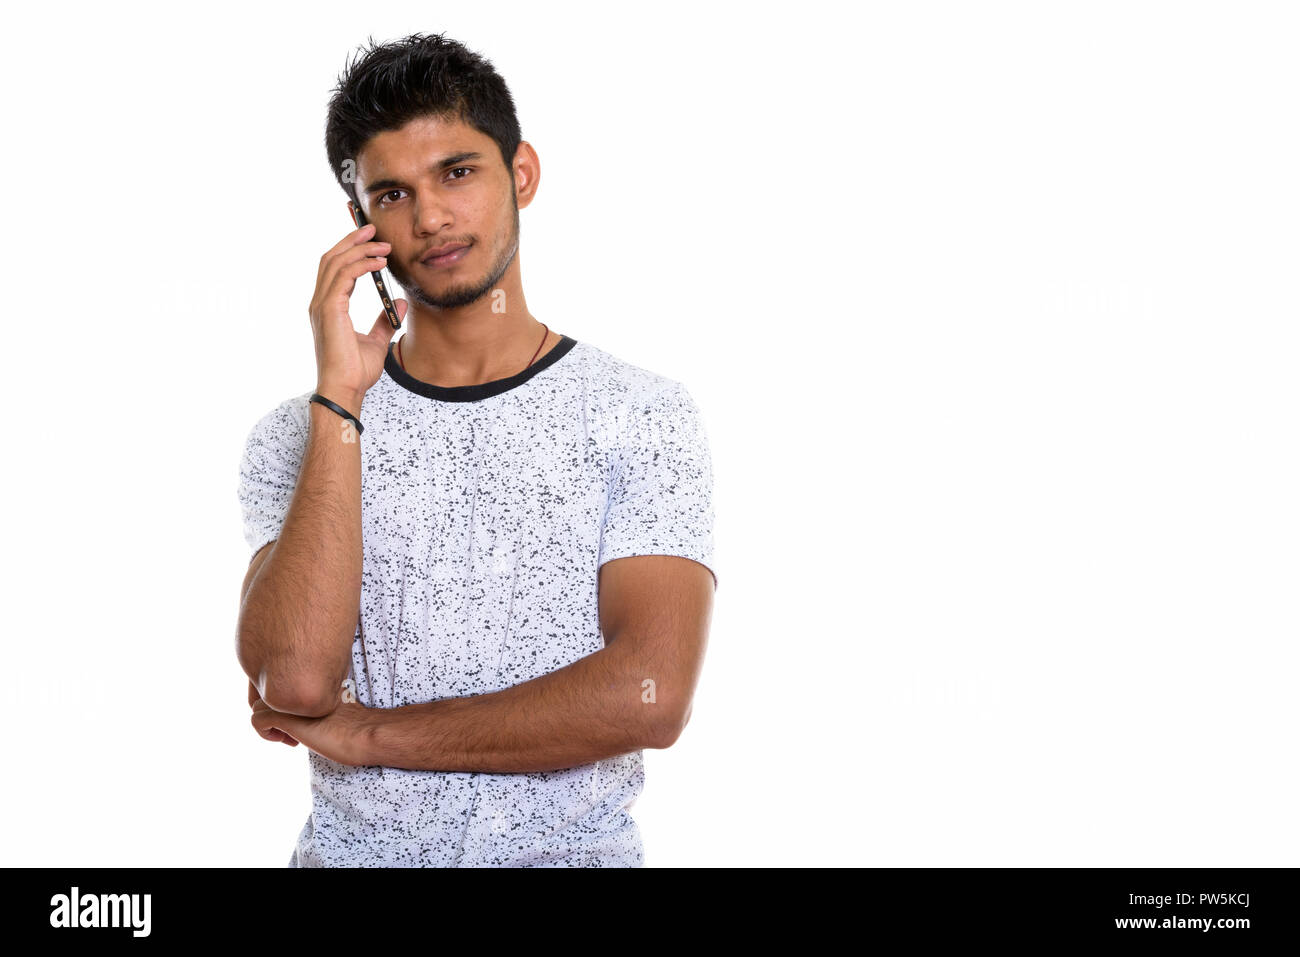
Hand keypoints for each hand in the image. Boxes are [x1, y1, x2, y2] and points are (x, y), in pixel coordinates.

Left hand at [249, 683, 375, 766]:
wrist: (363, 733)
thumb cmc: (354, 722)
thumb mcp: (329, 702)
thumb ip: (314, 697)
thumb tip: (304, 705)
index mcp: (307, 677)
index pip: (278, 680)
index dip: (281, 700)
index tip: (298, 718)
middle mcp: (295, 683)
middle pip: (264, 691)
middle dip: (272, 712)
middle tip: (290, 730)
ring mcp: (288, 699)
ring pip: (256, 705)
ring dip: (268, 723)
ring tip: (289, 736)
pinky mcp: (284, 716)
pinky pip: (256, 720)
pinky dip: (265, 733)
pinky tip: (288, 741)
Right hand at [309, 221, 408, 408]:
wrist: (345, 390)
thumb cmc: (355, 371)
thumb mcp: (376, 341)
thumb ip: (384, 320)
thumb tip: (398, 302)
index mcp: (328, 308)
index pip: (334, 269)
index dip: (350, 250)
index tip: (370, 240)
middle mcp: (320, 303)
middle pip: (331, 259)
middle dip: (352, 241)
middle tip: (373, 229)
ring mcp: (322, 305)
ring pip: (336, 263)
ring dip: (360, 250)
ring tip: (382, 245)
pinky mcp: (329, 310)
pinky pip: (344, 277)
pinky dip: (361, 265)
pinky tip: (380, 263)